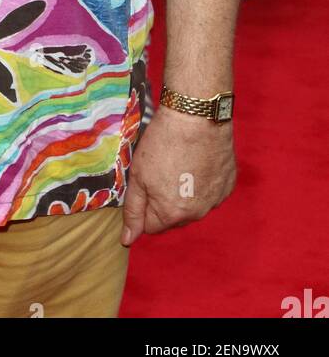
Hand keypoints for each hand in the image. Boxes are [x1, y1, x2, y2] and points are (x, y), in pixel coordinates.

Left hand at [121, 104, 235, 244]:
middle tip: (162, 169)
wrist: (196, 116)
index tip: (145, 181)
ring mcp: (216, 200)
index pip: (150, 226)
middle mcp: (197, 214)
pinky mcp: (228, 184)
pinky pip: (210, 192)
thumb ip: (133, 211)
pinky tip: (197, 160)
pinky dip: (203, 182)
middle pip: (173, 218)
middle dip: (164, 201)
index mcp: (171, 214)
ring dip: (185, 192)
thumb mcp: (137, 175)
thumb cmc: (162, 143)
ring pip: (193, 206)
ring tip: (180, 162)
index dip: (144, 204)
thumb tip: (127, 240)